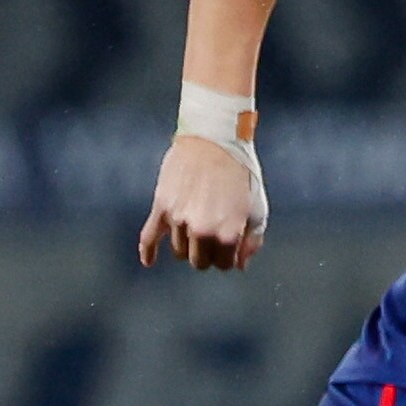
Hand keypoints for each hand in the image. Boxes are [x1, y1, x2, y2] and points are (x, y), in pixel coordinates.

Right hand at [138, 133, 268, 270]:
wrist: (214, 140)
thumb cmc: (240, 173)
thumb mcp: (258, 208)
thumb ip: (252, 241)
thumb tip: (240, 265)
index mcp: (228, 233)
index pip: (224, 265)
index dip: (227, 256)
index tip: (227, 246)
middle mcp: (201, 230)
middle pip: (199, 262)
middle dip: (206, 255)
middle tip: (211, 240)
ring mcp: (179, 220)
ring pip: (179, 251)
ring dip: (187, 245)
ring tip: (195, 226)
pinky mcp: (161, 207)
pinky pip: (149, 237)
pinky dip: (148, 251)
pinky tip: (149, 261)